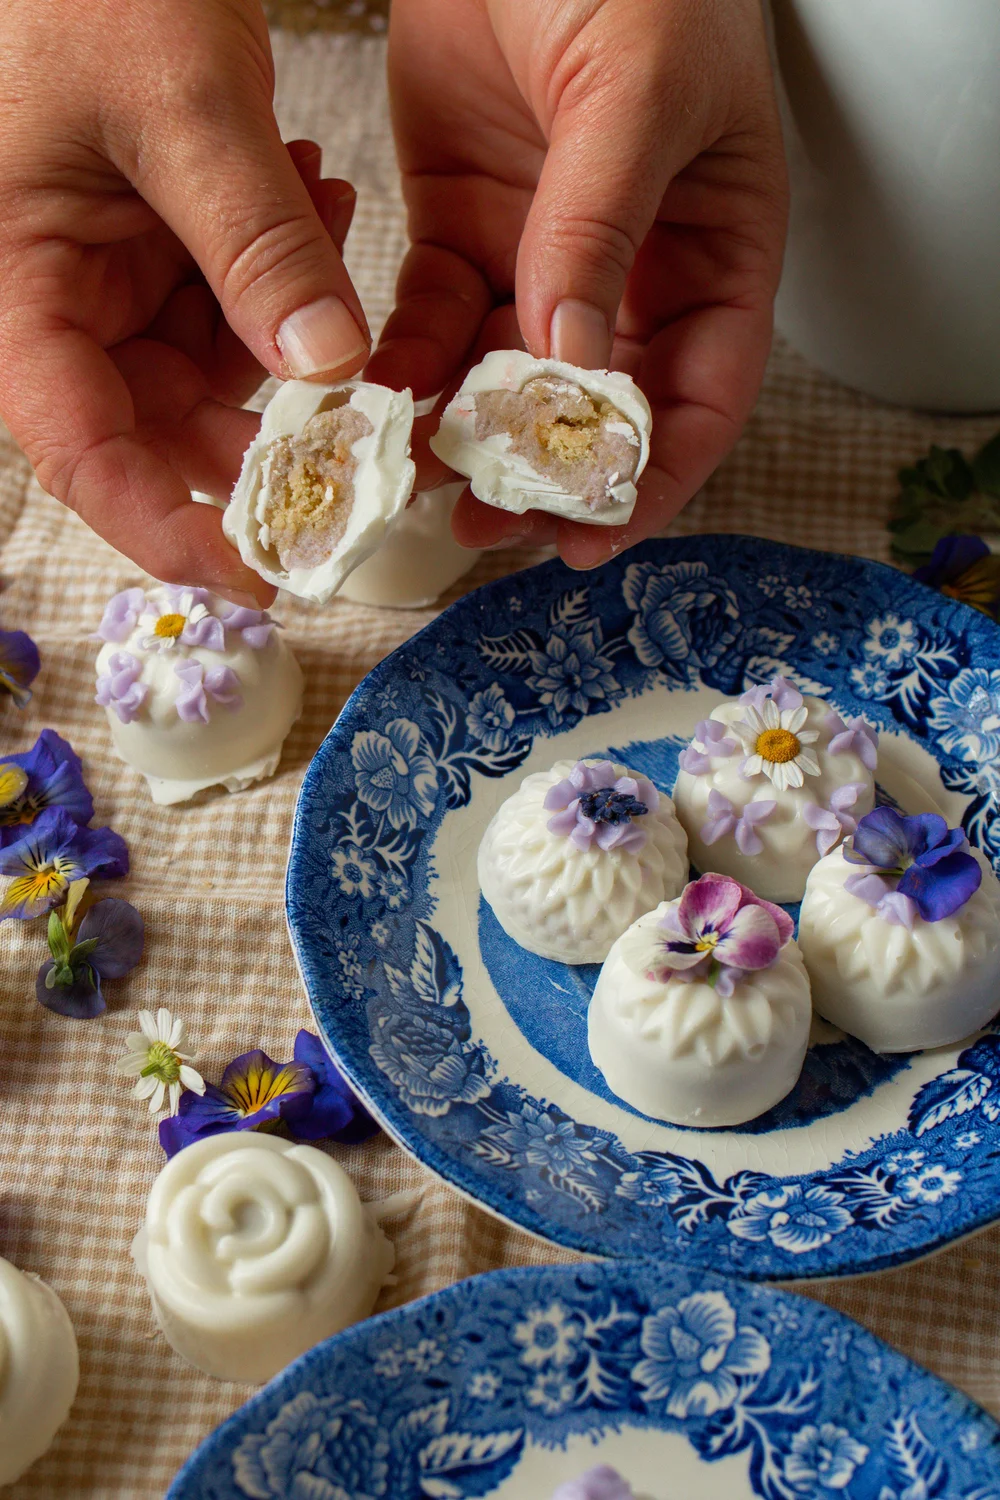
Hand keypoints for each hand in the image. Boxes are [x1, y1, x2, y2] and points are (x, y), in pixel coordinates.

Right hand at [0, 0, 370, 603]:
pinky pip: (235, 300)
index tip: (264, 574)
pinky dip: (289, 270)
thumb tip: (332, 368)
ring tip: (324, 215)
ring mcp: (110, 274)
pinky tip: (318, 192)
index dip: (169, 528)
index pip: (82, 454)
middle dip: (267, 429)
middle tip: (363, 423)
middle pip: (159, 425)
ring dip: (293, 330)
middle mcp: (57, 299)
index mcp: (15, 287)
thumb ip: (255, 242)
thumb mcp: (180, 103)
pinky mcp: (158, 242)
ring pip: (213, 367)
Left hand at [370, 0, 787, 566]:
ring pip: (504, 378)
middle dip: (542, 475)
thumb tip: (568, 358)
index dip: (652, 473)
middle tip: (486, 526)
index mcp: (715, 250)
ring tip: (416, 480)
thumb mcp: (637, 93)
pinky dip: (406, 362)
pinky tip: (379, 395)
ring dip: (462, 435)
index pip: (700, 392)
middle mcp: (632, 271)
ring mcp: (541, 255)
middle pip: (594, 407)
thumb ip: (601, 227)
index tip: (590, 531)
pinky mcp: (460, 227)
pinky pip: (432, 319)